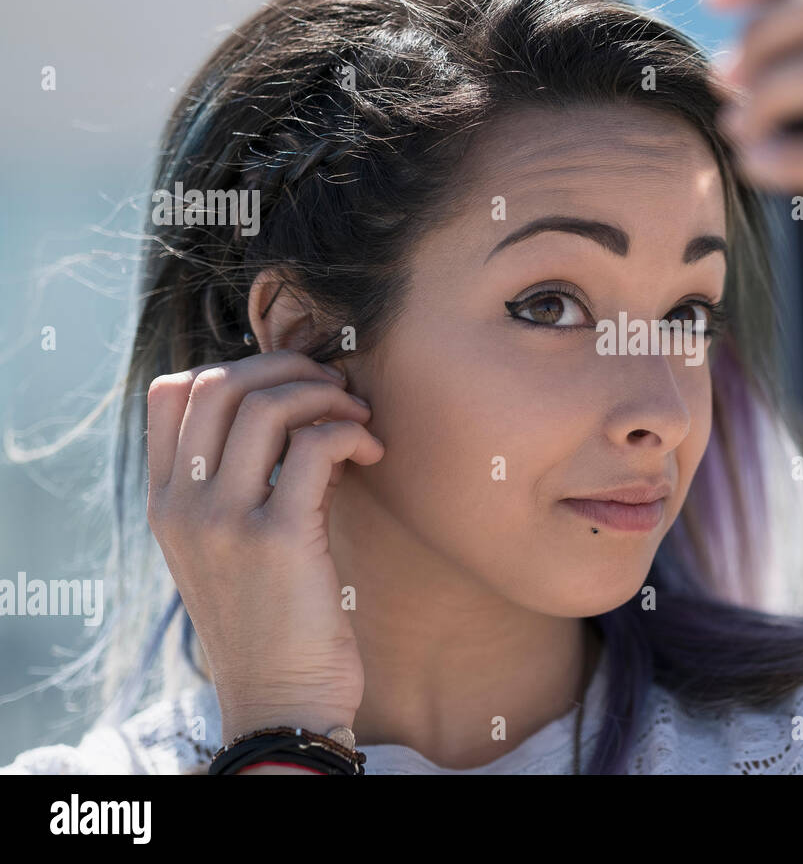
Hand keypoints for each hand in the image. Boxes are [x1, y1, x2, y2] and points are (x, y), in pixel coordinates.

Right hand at [145, 349, 384, 743]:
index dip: (236, 369)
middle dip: (288, 366)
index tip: (288, 386)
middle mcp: (183, 505)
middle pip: (220, 383)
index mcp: (165, 502)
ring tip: (358, 418)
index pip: (170, 393)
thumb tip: (288, 411)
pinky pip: (316, 446)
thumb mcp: (227, 547)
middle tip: (334, 387)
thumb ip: (235, 483)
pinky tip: (372, 453)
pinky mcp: (280, 539)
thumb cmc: (270, 619)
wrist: (282, 700)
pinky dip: (351, 432)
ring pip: (267, 405)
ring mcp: (225, 521)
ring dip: (325, 395)